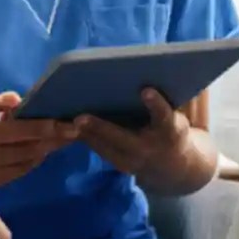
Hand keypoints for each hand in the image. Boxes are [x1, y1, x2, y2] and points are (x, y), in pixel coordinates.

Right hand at [0, 92, 78, 188]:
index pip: (14, 130)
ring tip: (67, 137)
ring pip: (28, 160)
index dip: (40, 127)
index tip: (63, 121)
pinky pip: (24, 169)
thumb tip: (17, 99)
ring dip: (49, 148)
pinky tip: (48, 147)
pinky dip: (38, 158)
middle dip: (53, 139)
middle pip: (26, 147)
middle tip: (75, 129)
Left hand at [74, 89, 192, 182]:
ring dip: (85, 132)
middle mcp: (150, 148)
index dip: (155, 103)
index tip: (145, 90)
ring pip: (104, 146)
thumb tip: (133, 72)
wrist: (173, 167)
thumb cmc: (169, 129)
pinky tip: (68, 125)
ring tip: (66, 119)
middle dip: (100, 127)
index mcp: (169, 130)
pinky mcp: (119, 165)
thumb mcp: (172, 117)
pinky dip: (84, 136)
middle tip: (79, 118)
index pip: (164, 116)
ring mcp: (133, 161)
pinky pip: (98, 150)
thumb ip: (157, 102)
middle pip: (122, 138)